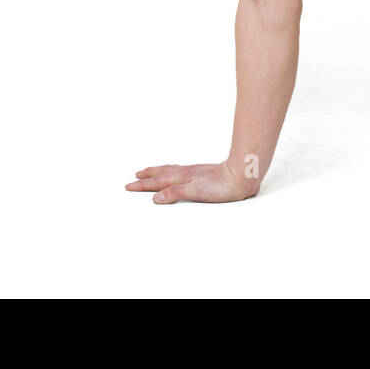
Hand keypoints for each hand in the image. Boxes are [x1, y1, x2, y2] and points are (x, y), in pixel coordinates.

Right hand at [126, 160, 259, 204]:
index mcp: (182, 177)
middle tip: (134, 177)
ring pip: (170, 170)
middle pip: (162, 174)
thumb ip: (175, 193)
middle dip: (147, 176)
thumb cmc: (222, 186)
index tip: (129, 186)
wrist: (241, 174)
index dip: (143, 185)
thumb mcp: (196, 192)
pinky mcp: (201, 173)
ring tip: (148, 171)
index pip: (158, 182)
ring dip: (157, 171)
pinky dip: (170, 171)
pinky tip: (174, 173)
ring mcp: (193, 171)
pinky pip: (179, 170)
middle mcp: (186, 172)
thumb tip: (155, 198)